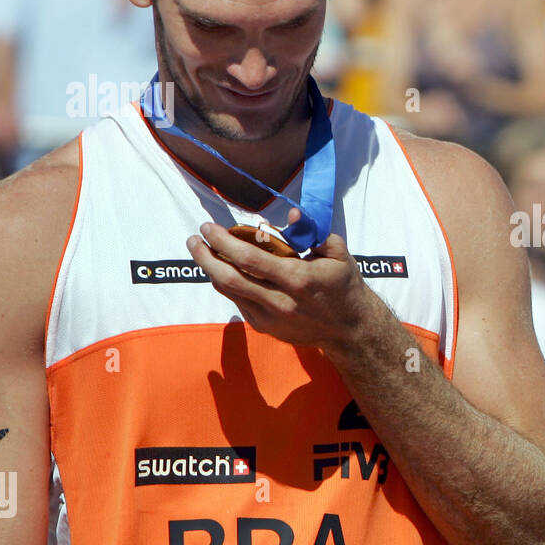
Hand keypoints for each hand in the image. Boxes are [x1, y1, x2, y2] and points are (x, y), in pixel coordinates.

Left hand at [186, 209, 366, 352]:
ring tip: (200, 251)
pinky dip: (226, 284)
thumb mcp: (338, 253)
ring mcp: (270, 318)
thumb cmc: (344, 286)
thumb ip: (312, 232)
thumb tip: (290, 214)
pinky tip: (223, 269)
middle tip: (194, 239)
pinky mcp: (265, 327)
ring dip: (210, 269)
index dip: (224, 242)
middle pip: (229, 278)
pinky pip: (237, 302)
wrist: (350, 330)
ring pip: (229, 291)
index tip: (209, 227)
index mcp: (297, 278)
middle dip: (205, 256)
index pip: (249, 259)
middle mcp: (280, 301)